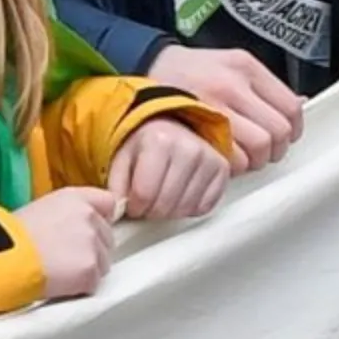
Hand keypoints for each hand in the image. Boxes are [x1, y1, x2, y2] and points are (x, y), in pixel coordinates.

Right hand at [12, 186, 118, 299]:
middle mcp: (89, 217)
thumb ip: (67, 214)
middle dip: (92, 248)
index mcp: (75, 198)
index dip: (101, 217)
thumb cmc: (11, 235)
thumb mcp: (40, 209)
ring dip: (87, 268)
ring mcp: (93, 244)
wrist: (4, 257)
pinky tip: (59, 281)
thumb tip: (78, 228)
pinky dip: (80, 286)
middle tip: (64, 255)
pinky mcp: (91, 270)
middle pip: (107, 237)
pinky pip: (94, 283)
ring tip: (58, 269)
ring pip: (103, 262)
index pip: (109, 202)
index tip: (91, 229)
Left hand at [106, 120, 230, 220]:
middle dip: (151, 212)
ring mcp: (209, 159)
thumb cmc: (143, 144)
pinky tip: (180, 196)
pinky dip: (190, 209)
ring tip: (162, 198)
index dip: (135, 207)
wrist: (172, 126)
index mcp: (158, 141)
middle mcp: (188, 148)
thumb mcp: (122, 157)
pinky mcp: (223, 170)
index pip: (144, 194)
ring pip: (186, 208)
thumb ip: (116, 185)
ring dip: (170, 212)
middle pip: (166, 204)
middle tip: (146, 204)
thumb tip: (118, 210)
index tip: (132, 204)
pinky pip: (205, 207)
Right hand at [145, 45, 302, 174]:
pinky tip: (224, 157)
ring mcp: (212, 105)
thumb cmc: (191, 70)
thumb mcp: (231, 64)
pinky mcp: (196, 126)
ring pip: (258, 147)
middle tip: (261, 151)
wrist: (144, 68)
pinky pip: (231, 157)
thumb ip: (263, 86)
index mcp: (245, 67)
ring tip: (242, 155)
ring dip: (254, 159)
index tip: (281, 136)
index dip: (292, 130)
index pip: (291, 107)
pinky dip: (232, 164)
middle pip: (278, 131)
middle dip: (274, 148)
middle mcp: (231, 83)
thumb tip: (300, 105)